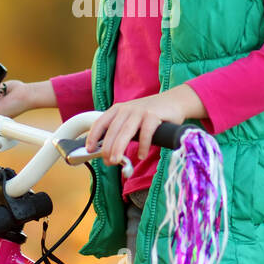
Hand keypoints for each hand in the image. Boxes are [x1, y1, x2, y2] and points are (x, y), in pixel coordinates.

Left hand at [83, 87, 199, 165]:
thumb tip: (110, 153)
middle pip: (113, 130)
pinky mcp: (154, 115)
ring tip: (117, 161)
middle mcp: (127, 109)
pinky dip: (143, 146)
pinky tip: (142, 155)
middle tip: (108, 162)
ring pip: (126, 132)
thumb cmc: (150, 114)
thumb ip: (121, 131)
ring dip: (119, 148)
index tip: (90, 149)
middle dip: (108, 148)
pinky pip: (146, 133)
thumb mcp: (131, 118)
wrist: (174, 101)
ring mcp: (140, 111)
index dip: (93, 136)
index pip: (101, 122)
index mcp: (118, 109)